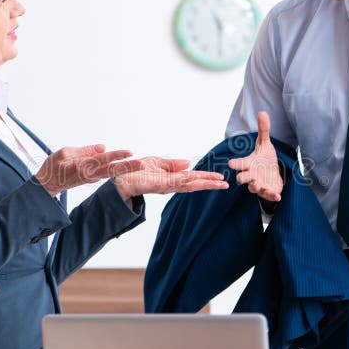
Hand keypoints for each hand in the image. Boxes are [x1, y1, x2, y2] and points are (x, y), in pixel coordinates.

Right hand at [36, 145, 142, 197]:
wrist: (47, 185)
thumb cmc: (53, 167)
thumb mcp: (64, 153)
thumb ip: (85, 150)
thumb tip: (103, 147)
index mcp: (82, 166)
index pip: (103, 159)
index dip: (117, 155)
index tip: (129, 152)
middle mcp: (90, 174)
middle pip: (112, 169)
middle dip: (128, 166)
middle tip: (143, 163)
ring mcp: (92, 177)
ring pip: (112, 172)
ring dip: (126, 169)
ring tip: (140, 164)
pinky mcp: (92, 178)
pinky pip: (107, 173)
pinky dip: (118, 170)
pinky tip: (128, 167)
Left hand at [113, 157, 228, 198]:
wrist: (122, 177)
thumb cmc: (138, 170)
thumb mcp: (158, 163)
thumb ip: (173, 164)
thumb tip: (189, 163)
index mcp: (173, 179)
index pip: (194, 178)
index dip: (207, 178)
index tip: (220, 178)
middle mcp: (172, 184)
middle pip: (195, 184)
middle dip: (211, 184)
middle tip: (227, 185)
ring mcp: (167, 185)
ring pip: (190, 184)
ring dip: (205, 184)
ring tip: (219, 184)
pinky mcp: (160, 184)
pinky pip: (177, 182)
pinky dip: (189, 181)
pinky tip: (199, 179)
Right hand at [227, 111, 282, 201]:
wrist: (273, 174)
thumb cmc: (265, 159)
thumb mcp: (265, 145)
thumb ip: (263, 131)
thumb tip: (262, 112)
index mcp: (249, 163)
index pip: (240, 163)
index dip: (236, 164)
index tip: (231, 164)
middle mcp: (251, 175)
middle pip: (243, 178)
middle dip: (242, 178)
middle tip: (241, 177)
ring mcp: (258, 184)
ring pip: (253, 188)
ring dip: (254, 187)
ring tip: (256, 185)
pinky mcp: (267, 191)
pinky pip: (268, 194)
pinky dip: (272, 195)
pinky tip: (278, 196)